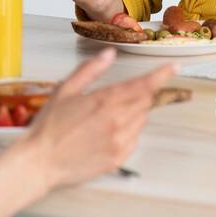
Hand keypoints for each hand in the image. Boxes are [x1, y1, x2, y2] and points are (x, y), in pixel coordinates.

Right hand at [25, 49, 177, 187]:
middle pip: (145, 101)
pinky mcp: (118, 159)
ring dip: (133, 113)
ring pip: (141, 120)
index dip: (162, 74)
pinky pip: (134, 140)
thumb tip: (110, 53)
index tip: (175, 66)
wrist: (40, 162)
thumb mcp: (65, 90)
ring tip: (105, 117)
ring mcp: (119, 142)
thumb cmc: (49, 126)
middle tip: (116, 97)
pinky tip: (106, 133)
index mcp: (105, 101)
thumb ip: (90, 70)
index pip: (143, 84)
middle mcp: (117, 121)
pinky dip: (128, 132)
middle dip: (139, 94)